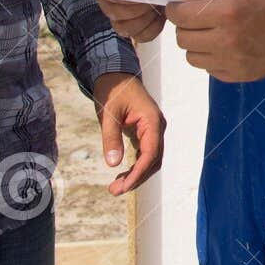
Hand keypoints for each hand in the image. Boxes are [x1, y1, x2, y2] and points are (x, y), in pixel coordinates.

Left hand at [91, 72, 164, 194]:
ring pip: (150, 159)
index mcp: (152, 120)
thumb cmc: (112, 90)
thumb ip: (111, 138)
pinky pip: (144, 154)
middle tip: (114, 191)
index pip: (150, 153)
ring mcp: (152, 129)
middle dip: (136, 178)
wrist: (114, 74)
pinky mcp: (145, 132)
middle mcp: (156, 126)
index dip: (138, 172)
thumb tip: (113, 164)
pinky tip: (121, 175)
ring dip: (136, 175)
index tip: (123, 186)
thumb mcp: (108, 113)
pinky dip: (135, 166)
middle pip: (153, 160)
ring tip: (115, 188)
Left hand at [166, 0, 264, 81]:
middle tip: (201, 17)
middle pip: (182, 38)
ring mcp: (233, 62)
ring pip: (192, 57)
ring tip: (216, 31)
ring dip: (198, 43)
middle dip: (186, 26)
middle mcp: (227, 40)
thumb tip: (178, 2)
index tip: (181, 6)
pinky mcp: (239, 76)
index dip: (175, 8)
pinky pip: (209, 69)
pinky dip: (212, 57)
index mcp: (227, 12)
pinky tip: (229, 45)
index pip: (179, 16)